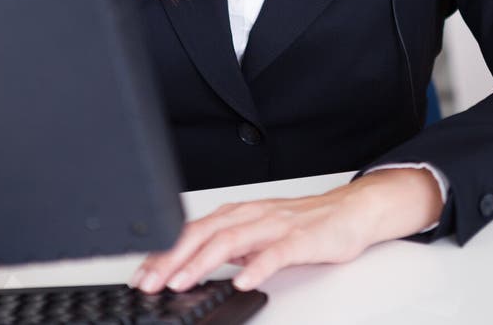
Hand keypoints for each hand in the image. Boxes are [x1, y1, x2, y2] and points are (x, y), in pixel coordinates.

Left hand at [130, 167, 443, 292]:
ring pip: (233, 240)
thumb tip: (194, 264)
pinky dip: (257, 266)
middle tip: (150, 281)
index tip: (142, 273)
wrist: (349, 212)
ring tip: (182, 281)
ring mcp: (276, 225)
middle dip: (173, 257)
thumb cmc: (304, 224)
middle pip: (205, 233)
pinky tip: (242, 281)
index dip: (165, 251)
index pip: (194, 231)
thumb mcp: (258, 234)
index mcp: (239, 214)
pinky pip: (276, 252)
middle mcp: (253, 215)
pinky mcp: (301, 239)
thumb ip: (230, 247)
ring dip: (203, 261)